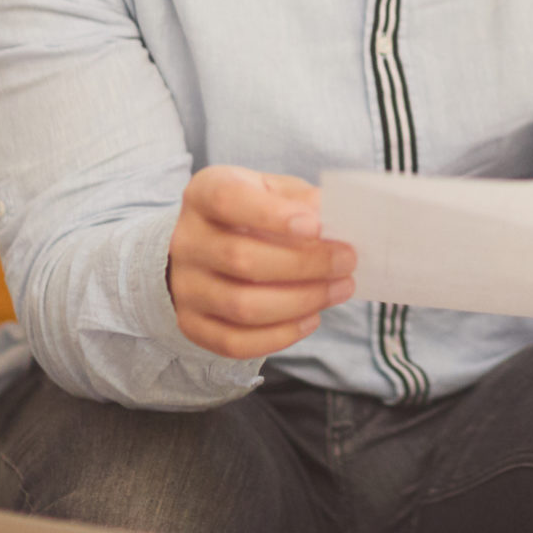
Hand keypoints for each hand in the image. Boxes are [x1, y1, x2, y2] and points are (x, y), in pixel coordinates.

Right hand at [166, 165, 354, 359]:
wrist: (210, 244)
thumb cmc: (253, 212)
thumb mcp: (274, 190)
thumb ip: (302, 199)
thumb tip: (338, 218)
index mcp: (204, 193)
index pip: (227, 200)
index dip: (271, 214)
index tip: (316, 226)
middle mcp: (187, 241)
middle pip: (241, 259)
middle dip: (305, 264)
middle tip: (347, 261)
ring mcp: (185, 287)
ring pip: (241, 306)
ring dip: (301, 301)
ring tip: (339, 289)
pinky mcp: (192, 324)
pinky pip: (235, 342)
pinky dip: (280, 336)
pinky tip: (311, 318)